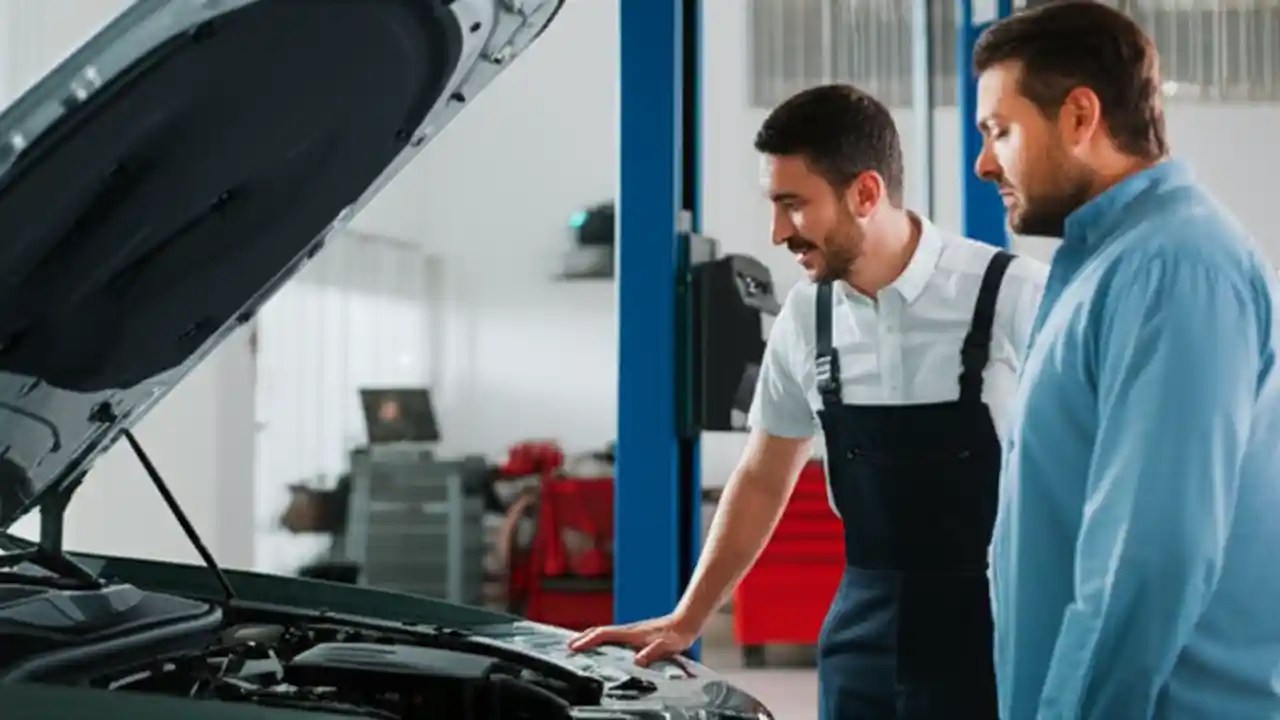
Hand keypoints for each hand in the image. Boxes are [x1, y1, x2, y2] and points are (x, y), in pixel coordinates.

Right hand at [567, 613, 700, 666]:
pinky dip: (601, 639)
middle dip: (583, 637)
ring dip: (591, 637)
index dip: (588, 640)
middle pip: (600, 631)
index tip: (574, 647)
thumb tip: (636, 661)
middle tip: (568, 646)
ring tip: (578, 646)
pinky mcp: (635, 634)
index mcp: (632, 633)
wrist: (685, 622)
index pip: (604, 634)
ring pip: (605, 633)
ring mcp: (631, 631)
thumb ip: (652, 652)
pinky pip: (612, 636)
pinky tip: (602, 647)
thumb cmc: (676, 635)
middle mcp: (628, 630)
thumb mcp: (667, 646)